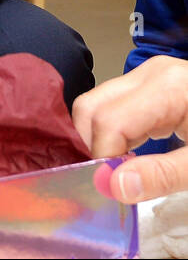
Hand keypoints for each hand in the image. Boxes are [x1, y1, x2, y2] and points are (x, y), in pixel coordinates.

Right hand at [73, 55, 187, 203]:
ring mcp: (149, 75)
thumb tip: (112, 186)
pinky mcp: (151, 83)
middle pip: (92, 106)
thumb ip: (161, 175)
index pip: (108, 121)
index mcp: (166, 87)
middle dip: (93, 146)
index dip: (104, 158)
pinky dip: (112, 131)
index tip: (116, 187)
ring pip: (96, 104)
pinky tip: (132, 153)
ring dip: (100, 139)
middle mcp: (151, 73)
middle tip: (114, 178)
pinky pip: (113, 104)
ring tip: (125, 167)